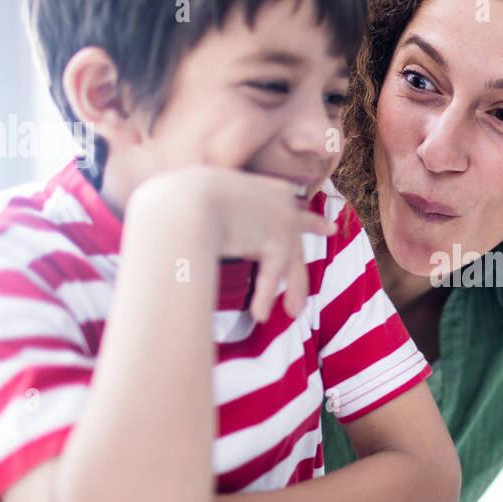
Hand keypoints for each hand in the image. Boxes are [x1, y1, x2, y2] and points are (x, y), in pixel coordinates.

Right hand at [131, 166, 336, 322]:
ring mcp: (280, 220)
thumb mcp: (193, 204)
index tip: (313, 206)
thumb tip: (186, 230)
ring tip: (293, 311)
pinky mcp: (278, 242)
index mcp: (255, 186)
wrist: (180, 206)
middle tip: (329, 228)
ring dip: (293, 288)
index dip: (296, 204)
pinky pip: (271, 275)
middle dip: (312, 227)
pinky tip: (258, 315)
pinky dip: (263, 296)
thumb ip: (203, 217)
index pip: (280, 199)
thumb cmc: (174, 206)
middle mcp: (274, 200)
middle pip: (291, 224)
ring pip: (290, 259)